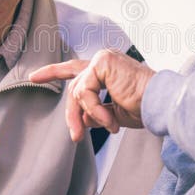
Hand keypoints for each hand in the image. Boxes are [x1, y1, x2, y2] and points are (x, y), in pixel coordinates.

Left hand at [29, 49, 155, 141]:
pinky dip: (95, 110)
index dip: (53, 72)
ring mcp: (102, 58)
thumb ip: (94, 112)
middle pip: (74, 87)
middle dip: (72, 114)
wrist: (160, 104)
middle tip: (76, 137)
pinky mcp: (102, 63)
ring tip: (109, 126)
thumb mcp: (113, 113)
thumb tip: (81, 120)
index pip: (75, 69)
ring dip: (90, 115)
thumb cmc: (144, 108)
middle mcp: (103, 59)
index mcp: (106, 68)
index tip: (34, 77)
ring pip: (77, 92)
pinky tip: (110, 120)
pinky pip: (85, 92)